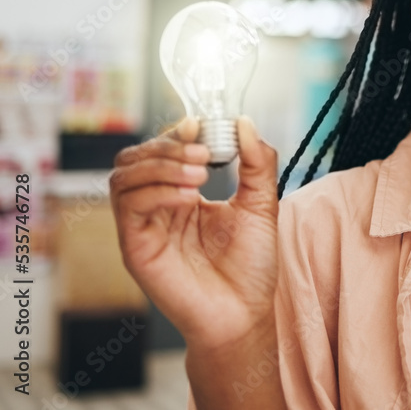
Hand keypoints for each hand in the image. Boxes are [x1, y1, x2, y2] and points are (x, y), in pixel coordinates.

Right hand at [110, 116, 278, 351]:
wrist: (245, 313)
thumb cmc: (251, 264)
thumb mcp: (262, 204)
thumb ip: (257, 163)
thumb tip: (243, 122)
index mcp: (182, 194)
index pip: (162, 150)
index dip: (177, 133)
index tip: (202, 127)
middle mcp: (157, 208)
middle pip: (134, 158)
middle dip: (166, 147)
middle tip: (203, 155)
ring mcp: (143, 227)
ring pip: (123, 177)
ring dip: (159, 166)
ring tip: (199, 176)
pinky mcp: (135, 248)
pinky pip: (128, 207)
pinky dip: (156, 192)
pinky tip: (190, 198)